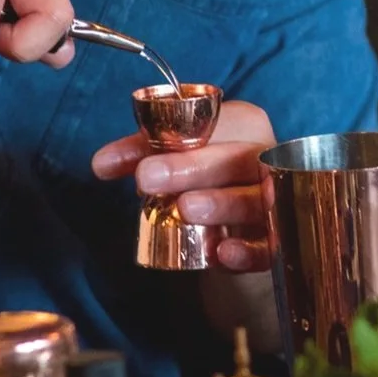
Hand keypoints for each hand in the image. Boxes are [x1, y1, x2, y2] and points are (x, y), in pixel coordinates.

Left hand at [91, 100, 276, 272]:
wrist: (241, 219)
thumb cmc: (206, 175)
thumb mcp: (174, 156)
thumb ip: (141, 154)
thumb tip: (100, 164)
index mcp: (246, 125)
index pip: (220, 123)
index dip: (180, 136)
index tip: (141, 159)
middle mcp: (267, 159)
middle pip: (239, 159)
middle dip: (192, 168)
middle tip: (146, 178)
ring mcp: (277, 201)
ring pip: (256, 201)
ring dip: (221, 204)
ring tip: (184, 208)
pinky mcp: (276, 241)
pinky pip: (269, 247)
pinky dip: (248, 251)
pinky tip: (222, 253)